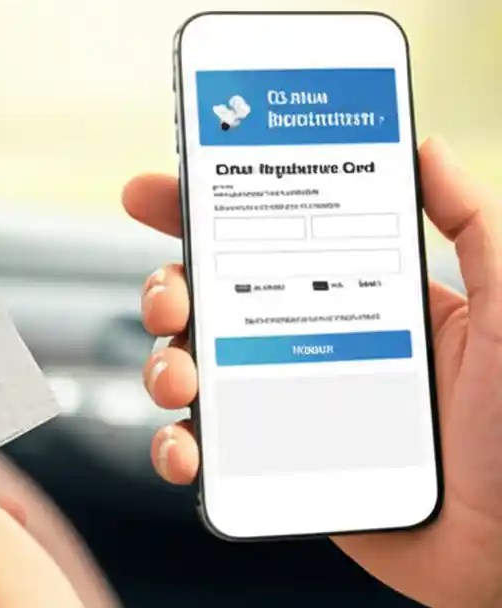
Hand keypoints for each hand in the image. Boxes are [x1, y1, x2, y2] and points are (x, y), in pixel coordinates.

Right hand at [122, 137, 501, 606]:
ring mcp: (281, 408)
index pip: (264, 242)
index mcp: (351, 301)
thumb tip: (427, 149)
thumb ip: (473, 228)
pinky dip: (176, 449)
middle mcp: (304, 346)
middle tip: (173, 300)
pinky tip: (189, 450)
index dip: (199, 213)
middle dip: (166, 291)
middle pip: (206, 303)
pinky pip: (203, 453)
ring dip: (162, 367)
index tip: (151, 193)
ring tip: (181, 380)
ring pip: (190, 372)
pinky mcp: (270, 470)